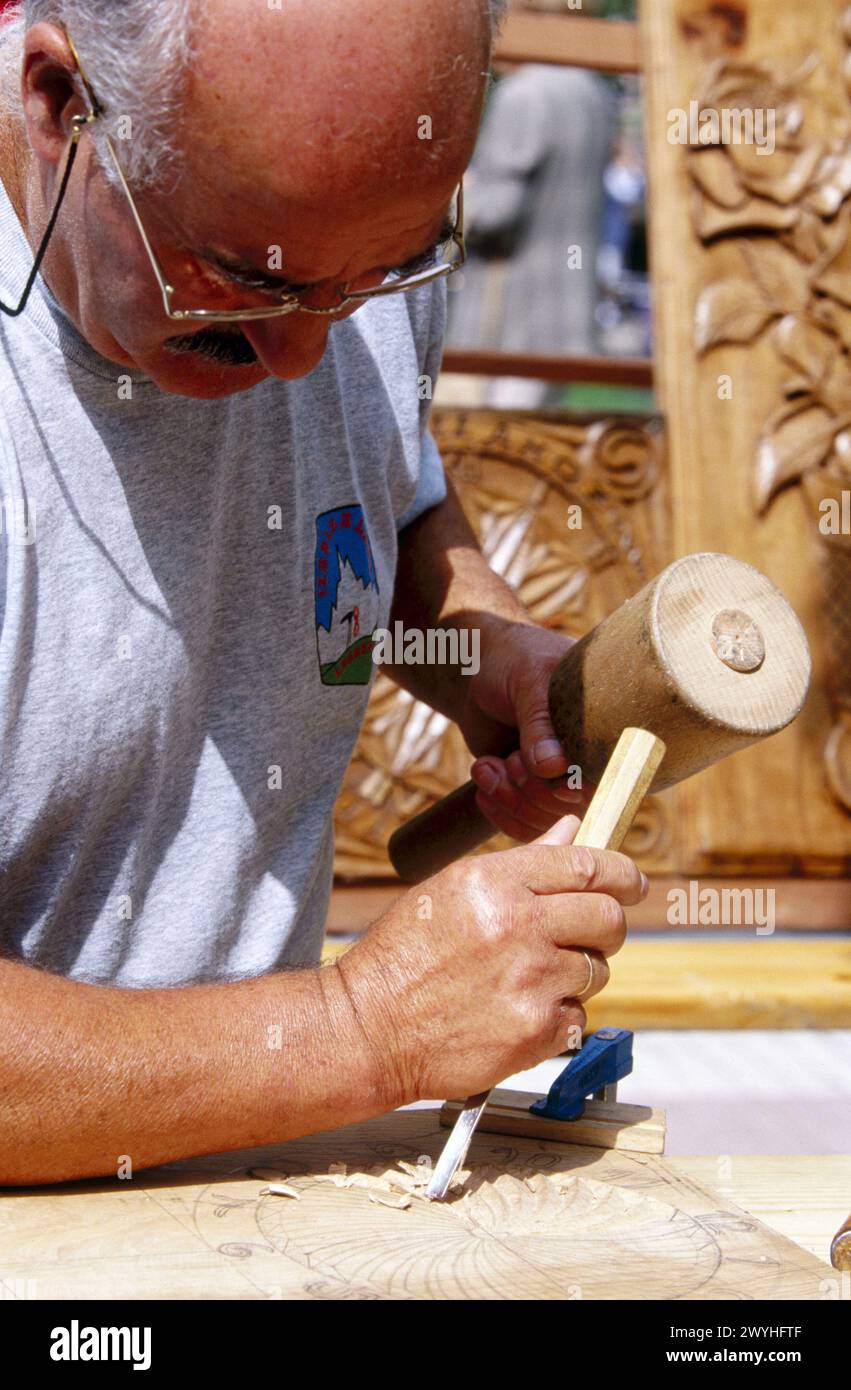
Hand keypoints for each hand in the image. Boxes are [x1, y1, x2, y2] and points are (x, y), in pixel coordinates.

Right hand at [332, 814, 646, 1108]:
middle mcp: (519, 926)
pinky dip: (558, 1018)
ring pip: (596, 971)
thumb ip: (521, 863)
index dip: (623, 873)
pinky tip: (517, 1012)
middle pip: (609, 919)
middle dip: (606, 927)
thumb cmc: (404, 956)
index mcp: (495, 882)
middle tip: (585, 936)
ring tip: (527, 979)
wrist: (370, 1028)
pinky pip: (578, 1017)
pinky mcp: (536, 1031)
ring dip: (575, 975)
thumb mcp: (452, 890)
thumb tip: (571, 832)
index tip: (633, 883)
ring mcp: (531, 981)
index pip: (588, 865)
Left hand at [457, 620, 592, 840]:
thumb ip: (540, 723)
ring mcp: (557, 779)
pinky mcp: (529, 790)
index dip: (578, 789)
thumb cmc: (514, 659)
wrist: (479, 665)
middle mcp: (588, 760)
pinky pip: (523, 824)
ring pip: (542, 820)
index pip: (608, 780)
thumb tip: (556, 768)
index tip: (549, 776)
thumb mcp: (529, 680)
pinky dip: (498, 810)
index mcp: (606, 730)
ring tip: (488, 766)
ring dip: (510, 798)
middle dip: (532, 791)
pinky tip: (483, 776)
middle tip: (509, 759)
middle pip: (570, 808)